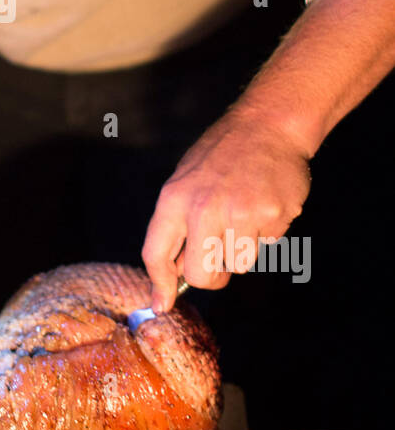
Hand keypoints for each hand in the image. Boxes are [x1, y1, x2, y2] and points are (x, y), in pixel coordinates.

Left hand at [141, 105, 310, 311]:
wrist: (268, 124)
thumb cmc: (223, 155)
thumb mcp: (185, 181)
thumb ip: (178, 226)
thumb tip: (174, 276)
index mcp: (175, 198)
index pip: (156, 254)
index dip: (159, 285)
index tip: (161, 305)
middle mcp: (204, 208)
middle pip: (202, 277)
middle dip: (212, 277)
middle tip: (219, 262)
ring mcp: (241, 213)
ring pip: (239, 265)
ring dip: (242, 250)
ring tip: (244, 213)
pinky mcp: (273, 215)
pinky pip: (266, 246)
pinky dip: (266, 233)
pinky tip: (264, 204)